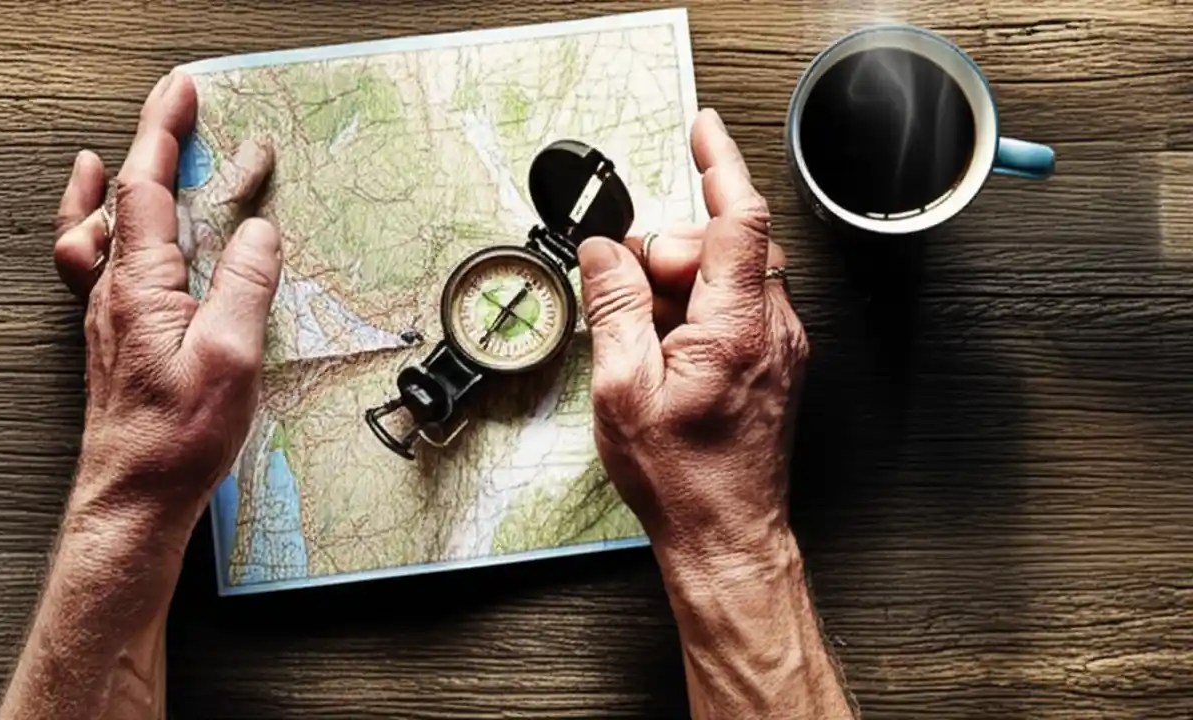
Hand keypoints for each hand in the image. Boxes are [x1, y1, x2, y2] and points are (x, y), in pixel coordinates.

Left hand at [51, 72, 280, 541]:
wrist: (134, 496)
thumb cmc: (177, 437)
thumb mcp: (230, 356)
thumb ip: (244, 285)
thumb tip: (257, 232)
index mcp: (142, 285)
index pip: (145, 186)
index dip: (162, 132)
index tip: (180, 92)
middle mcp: (113, 292)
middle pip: (123, 197)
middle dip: (153, 146)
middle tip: (181, 114)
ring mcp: (107, 316)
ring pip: (102, 229)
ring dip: (120, 183)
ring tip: (128, 155)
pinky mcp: (114, 339)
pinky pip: (96, 265)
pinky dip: (101, 231)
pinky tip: (111, 238)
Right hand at [577, 109, 807, 570]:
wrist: (727, 536)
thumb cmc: (682, 479)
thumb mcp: (623, 390)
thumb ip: (614, 308)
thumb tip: (602, 252)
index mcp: (737, 327)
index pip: (737, 219)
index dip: (717, 164)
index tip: (700, 129)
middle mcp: (771, 328)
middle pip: (724, 244)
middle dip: (668, 253)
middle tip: (629, 301)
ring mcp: (778, 345)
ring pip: (729, 275)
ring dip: (679, 286)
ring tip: (646, 343)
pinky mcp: (773, 361)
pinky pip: (736, 306)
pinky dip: (694, 310)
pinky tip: (666, 351)